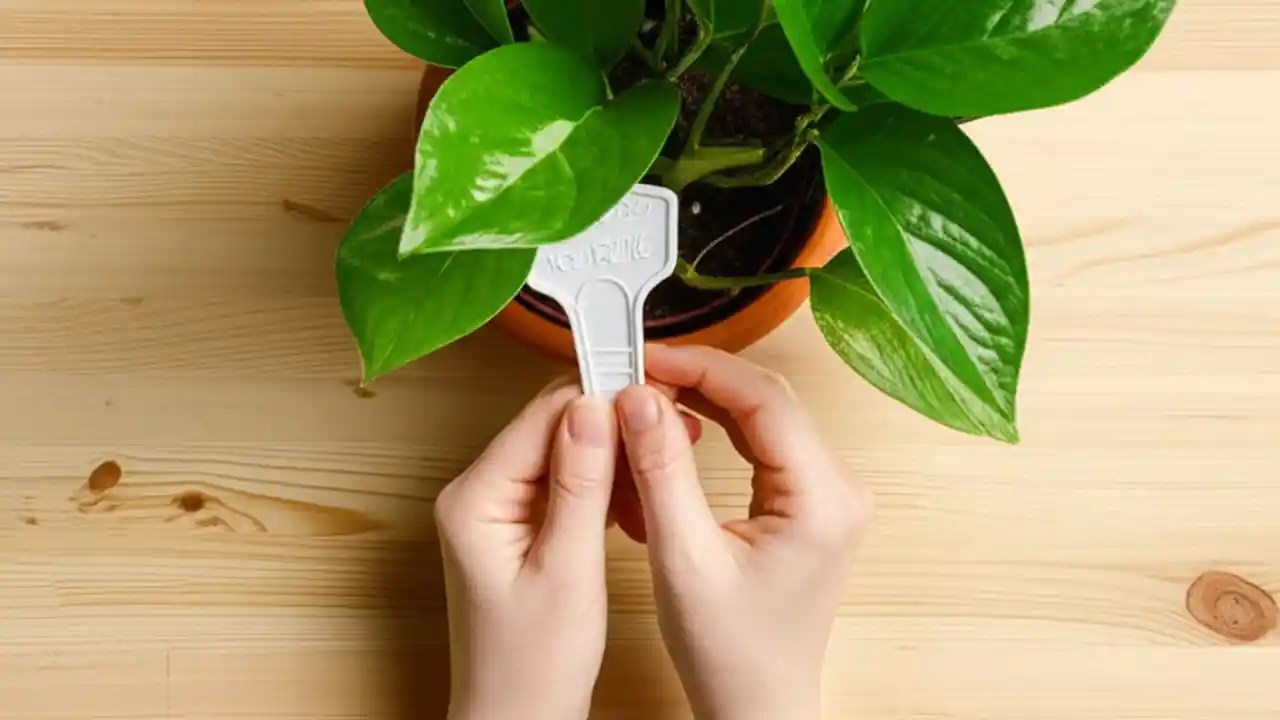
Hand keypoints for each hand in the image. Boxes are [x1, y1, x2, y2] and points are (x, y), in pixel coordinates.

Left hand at [434, 376, 700, 719]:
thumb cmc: (530, 668)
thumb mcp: (567, 570)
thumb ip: (580, 485)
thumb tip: (592, 407)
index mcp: (474, 499)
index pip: (542, 417)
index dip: (601, 396)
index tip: (655, 387)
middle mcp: (477, 494)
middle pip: (552, 427)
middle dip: (615, 423)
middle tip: (673, 426)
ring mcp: (497, 510)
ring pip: (565, 452)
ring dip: (615, 455)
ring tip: (665, 465)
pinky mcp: (519, 527)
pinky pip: (566, 483)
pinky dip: (606, 486)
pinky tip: (639, 502)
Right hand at [616, 346, 873, 719]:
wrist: (758, 704)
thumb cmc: (729, 651)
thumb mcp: (683, 559)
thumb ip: (661, 472)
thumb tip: (639, 397)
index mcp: (822, 500)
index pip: (763, 400)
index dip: (700, 367)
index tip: (646, 359)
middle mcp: (839, 489)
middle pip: (767, 400)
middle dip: (700, 377)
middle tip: (638, 371)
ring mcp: (829, 494)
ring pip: (764, 415)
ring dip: (707, 397)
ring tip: (649, 391)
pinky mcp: (810, 502)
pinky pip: (764, 441)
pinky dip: (719, 425)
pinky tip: (678, 420)